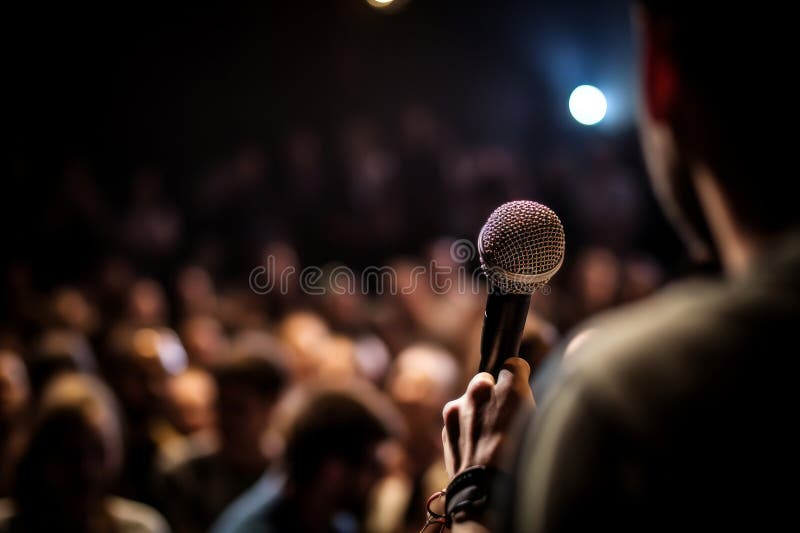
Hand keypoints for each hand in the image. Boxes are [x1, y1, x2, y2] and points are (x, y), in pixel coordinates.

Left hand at [442, 357, 534, 477]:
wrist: (485, 495)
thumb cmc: (521, 463)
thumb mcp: (537, 428)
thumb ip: (526, 404)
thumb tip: (522, 396)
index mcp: (509, 388)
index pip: (513, 365)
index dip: (517, 378)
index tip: (518, 388)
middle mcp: (480, 391)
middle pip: (486, 379)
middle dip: (492, 392)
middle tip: (502, 416)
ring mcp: (458, 407)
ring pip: (469, 400)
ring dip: (476, 411)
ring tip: (487, 438)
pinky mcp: (445, 425)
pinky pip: (457, 418)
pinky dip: (464, 428)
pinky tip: (475, 448)